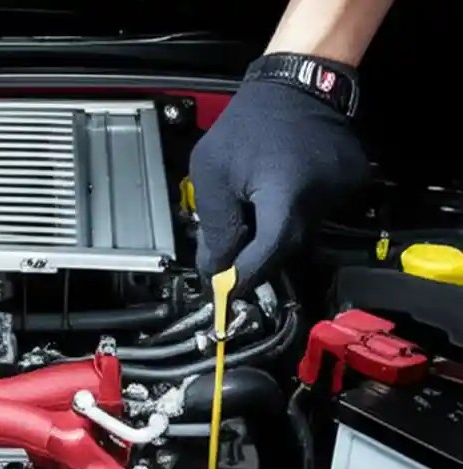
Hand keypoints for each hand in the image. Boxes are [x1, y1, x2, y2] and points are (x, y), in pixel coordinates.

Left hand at [190, 76, 367, 293]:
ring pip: (298, 235)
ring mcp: (342, 193)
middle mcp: (323, 200)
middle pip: (283, 250)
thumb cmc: (249, 122)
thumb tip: (215, 270)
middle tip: (227, 249)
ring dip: (270, 233)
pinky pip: (314, 215)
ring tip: (249, 206)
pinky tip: (274, 191)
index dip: (242, 278)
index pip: (267, 257)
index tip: (224, 290)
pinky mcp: (350, 186)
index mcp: (287, 197)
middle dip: (253, 255)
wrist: (298, 82)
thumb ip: (215, 226)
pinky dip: (289, 214)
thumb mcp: (213, 174)